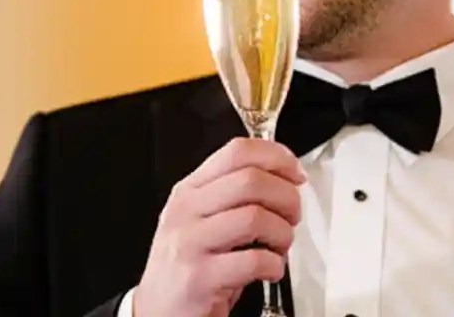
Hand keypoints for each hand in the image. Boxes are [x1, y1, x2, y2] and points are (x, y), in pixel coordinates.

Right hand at [132, 137, 305, 316]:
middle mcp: (187, 211)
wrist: (157, 309)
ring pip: (255, 217)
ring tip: (279, 247)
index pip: (236, 152)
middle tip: (291, 216)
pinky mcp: (200, 277)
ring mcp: (190, 243)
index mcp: (189, 190)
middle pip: (250, 180)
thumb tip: (281, 177)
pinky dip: (275, 267)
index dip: (276, 157)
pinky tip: (269, 270)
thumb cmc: (187, 265)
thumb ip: (230, 195)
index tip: (295, 174)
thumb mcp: (199, 219)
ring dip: (282, 234)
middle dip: (286, 198)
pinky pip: (254, 261)